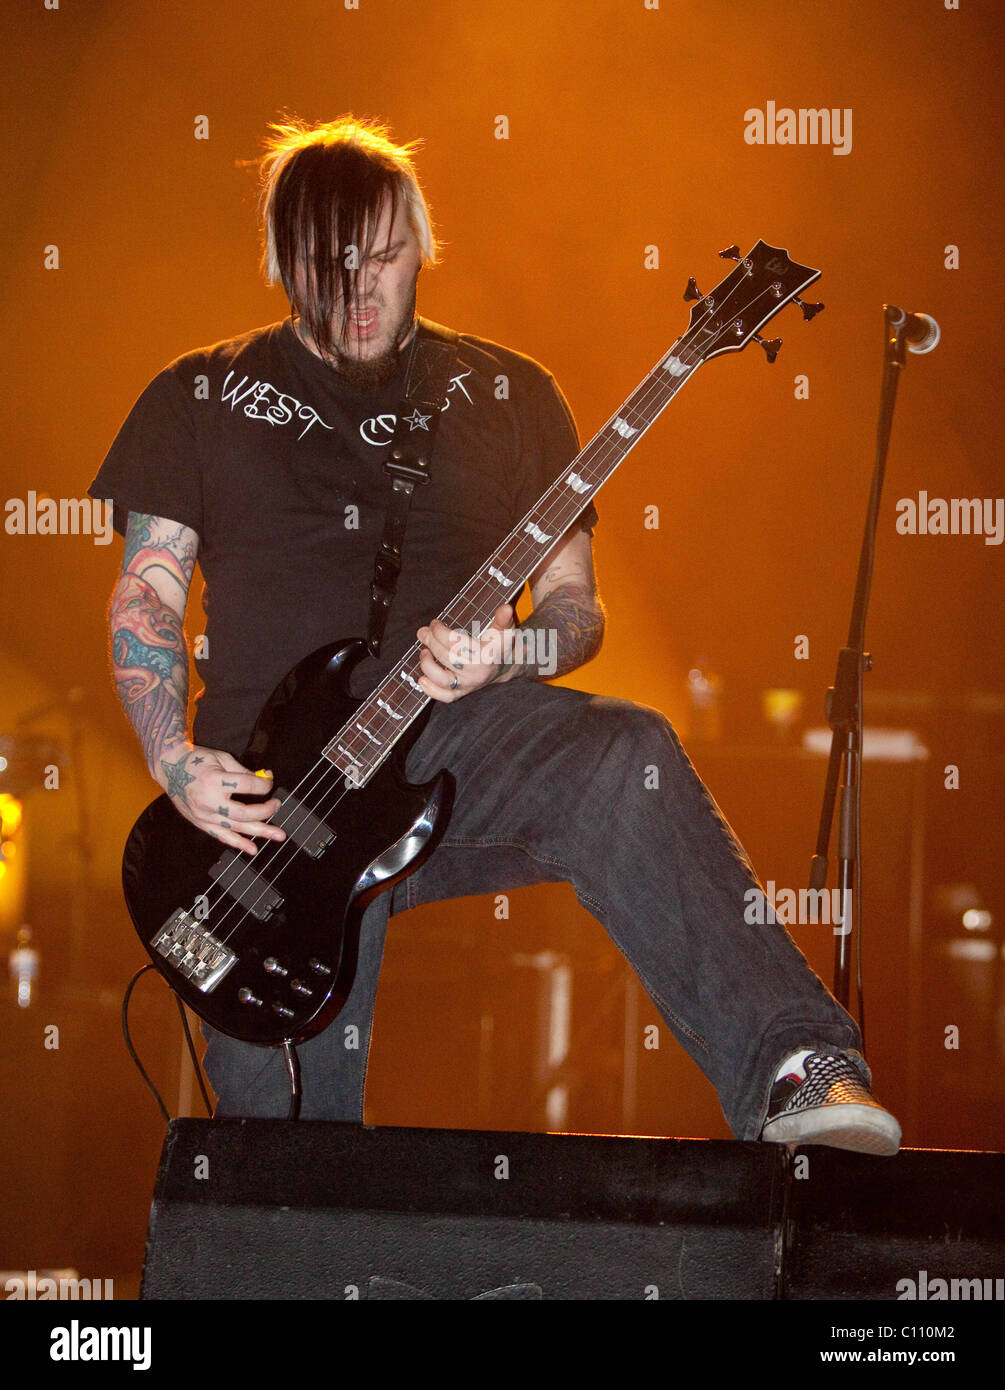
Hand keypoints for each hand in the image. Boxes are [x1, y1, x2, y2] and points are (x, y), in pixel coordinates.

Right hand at [154, 742, 286, 854]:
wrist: (168, 768)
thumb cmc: (196, 760)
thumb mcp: (221, 758)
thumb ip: (244, 771)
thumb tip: (266, 778)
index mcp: (214, 780)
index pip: (248, 786)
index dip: (264, 784)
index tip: (269, 782)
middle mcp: (208, 800)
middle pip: (244, 812)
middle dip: (266, 811)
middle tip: (277, 805)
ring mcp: (203, 815)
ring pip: (236, 828)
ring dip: (260, 832)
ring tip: (278, 835)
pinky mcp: (200, 823)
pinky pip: (221, 836)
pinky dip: (238, 843)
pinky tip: (252, 848)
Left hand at [416, 604, 515, 702]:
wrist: (505, 667)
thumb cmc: (500, 644)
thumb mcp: (503, 630)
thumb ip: (503, 619)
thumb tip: (506, 608)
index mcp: (487, 656)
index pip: (456, 643)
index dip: (440, 631)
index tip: (434, 623)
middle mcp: (477, 673)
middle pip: (446, 657)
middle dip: (430, 642)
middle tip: (423, 632)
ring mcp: (469, 685)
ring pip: (441, 678)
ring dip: (427, 664)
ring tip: (424, 651)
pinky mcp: (462, 693)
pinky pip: (444, 697)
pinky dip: (431, 690)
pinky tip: (422, 678)